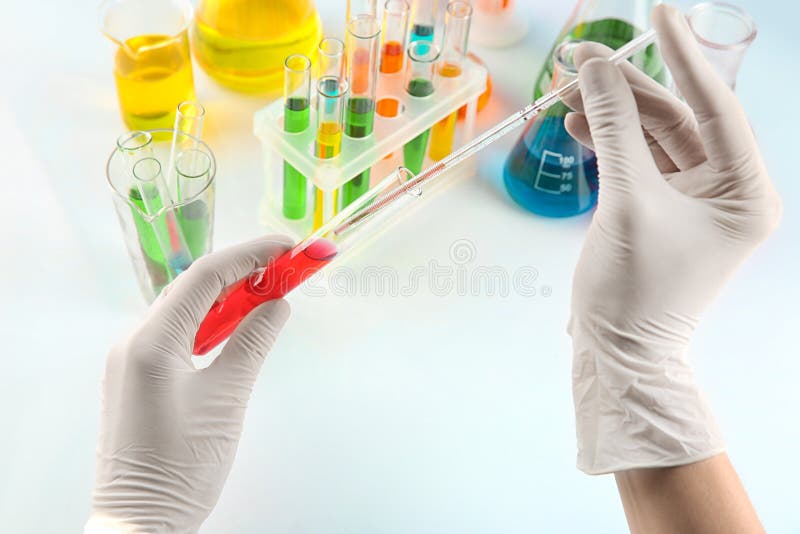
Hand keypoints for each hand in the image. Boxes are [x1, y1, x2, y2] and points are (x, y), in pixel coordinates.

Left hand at [86, 236, 292, 532]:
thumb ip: (253, 342)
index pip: (206, 277)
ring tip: (270, 291)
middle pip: (193, 288)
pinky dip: (210, 323)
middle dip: (242, 272)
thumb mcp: (227, 398)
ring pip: (184, 310)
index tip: (288, 246)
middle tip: (287, 268)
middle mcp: (133, 340)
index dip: (251, 254)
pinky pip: (177, 333)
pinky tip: (237, 326)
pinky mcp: (138, 377)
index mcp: (151, 340)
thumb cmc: (182, 465)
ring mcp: (131, 359)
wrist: (141, 523)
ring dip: (228, 297)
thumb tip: (277, 305)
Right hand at [563, 5, 780, 473]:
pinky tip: (578, 125)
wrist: (617, 353)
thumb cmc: (634, 289)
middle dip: (628, 90)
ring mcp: (692, 203)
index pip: (714, 106)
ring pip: (651, 140)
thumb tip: (597, 68)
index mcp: (744, 191)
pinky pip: (637, 164)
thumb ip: (614, 129)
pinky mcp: (660, 212)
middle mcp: (726, 192)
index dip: (683, 57)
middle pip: (677, 120)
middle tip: (584, 57)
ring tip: (569, 92)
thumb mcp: (627, 201)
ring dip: (611, 115)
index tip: (660, 14)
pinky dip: (608, 144)